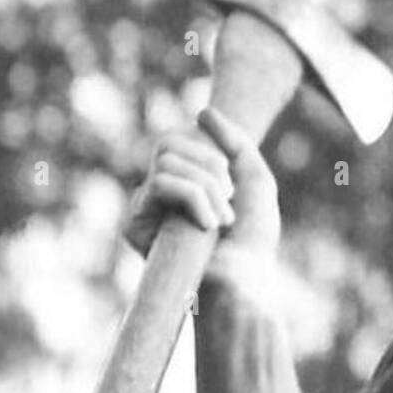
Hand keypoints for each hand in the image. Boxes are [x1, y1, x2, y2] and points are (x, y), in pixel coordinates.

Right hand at [124, 106, 281, 259]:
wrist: (243, 281)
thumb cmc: (252, 239)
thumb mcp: (255, 179)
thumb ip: (235, 140)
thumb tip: (201, 111)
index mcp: (185, 178)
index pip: (178, 139)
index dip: (210, 153)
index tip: (231, 187)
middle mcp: (160, 191)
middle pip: (169, 143)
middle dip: (209, 167)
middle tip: (227, 202)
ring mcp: (146, 207)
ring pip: (166, 161)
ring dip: (205, 186)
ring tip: (219, 220)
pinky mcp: (138, 224)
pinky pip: (160, 183)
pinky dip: (193, 197)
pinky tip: (206, 226)